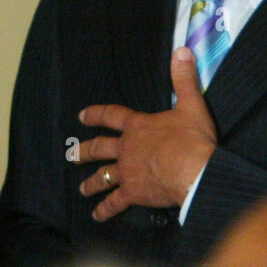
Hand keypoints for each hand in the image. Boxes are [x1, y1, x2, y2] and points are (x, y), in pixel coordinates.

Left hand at [75, 47, 217, 220]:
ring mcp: (127, 172)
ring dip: (91, 182)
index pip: (112, 116)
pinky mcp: (134, 193)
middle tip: (71, 154)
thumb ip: (184, 78)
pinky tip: (97, 215)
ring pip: (103, 177)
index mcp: (138, 126)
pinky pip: (115, 203)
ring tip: (81, 188)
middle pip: (100, 148)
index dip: (96, 114)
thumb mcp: (191, 104)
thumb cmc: (193, 139)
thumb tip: (182, 50)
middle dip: (84, 151)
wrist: (195, 171)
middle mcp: (127, 148)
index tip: (82, 115)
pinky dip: (105, 209)